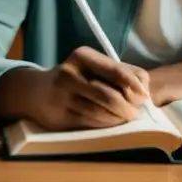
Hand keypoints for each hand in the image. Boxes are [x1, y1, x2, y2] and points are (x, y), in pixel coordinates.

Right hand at [0, 46, 149, 130]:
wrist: (36, 92)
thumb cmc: (76, 78)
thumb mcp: (94, 67)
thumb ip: (121, 72)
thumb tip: (145, 92)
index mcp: (83, 56)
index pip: (117, 71)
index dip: (135, 86)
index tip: (145, 97)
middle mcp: (70, 73)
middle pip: (110, 95)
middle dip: (128, 107)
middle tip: (135, 113)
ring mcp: (62, 96)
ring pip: (101, 112)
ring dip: (118, 119)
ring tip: (124, 118)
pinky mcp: (59, 116)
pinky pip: (90, 123)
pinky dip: (106, 125)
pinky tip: (110, 123)